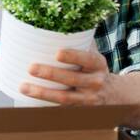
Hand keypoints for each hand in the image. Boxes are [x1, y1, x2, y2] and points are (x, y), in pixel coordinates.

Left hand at [21, 49, 139, 128]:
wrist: (115, 97)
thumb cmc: (95, 71)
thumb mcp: (95, 57)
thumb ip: (80, 44)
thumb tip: (55, 27)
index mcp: (98, 65)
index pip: (88, 59)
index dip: (73, 56)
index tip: (57, 53)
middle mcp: (95, 83)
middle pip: (72, 79)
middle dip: (50, 74)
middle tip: (31, 68)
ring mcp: (88, 100)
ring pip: (64, 98)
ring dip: (42, 93)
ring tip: (24, 87)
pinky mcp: (80, 112)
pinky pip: (61, 109)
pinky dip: (44, 106)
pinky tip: (29, 101)